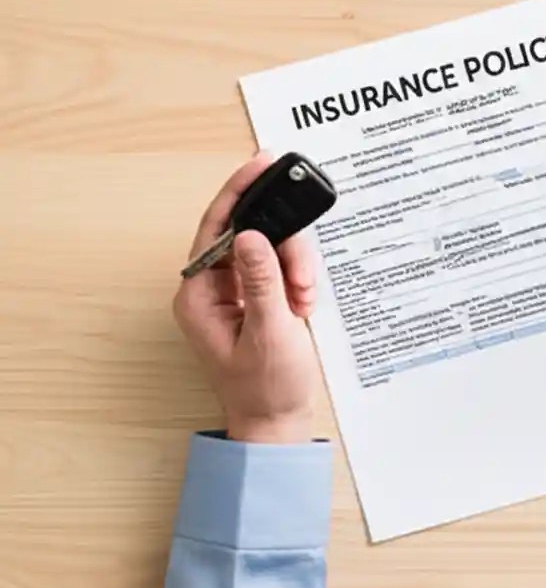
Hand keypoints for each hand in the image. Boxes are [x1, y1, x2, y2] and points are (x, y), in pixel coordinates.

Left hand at [172, 152, 322, 443]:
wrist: (278, 422)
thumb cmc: (266, 389)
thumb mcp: (269, 332)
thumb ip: (262, 281)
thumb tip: (253, 235)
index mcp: (199, 295)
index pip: (216, 226)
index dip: (241, 192)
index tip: (263, 164)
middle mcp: (212, 288)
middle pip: (251, 234)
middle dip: (286, 250)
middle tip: (304, 277)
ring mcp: (236, 292)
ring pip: (271, 249)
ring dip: (295, 269)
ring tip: (304, 301)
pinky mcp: (258, 298)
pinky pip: (280, 268)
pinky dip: (298, 281)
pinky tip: (303, 305)